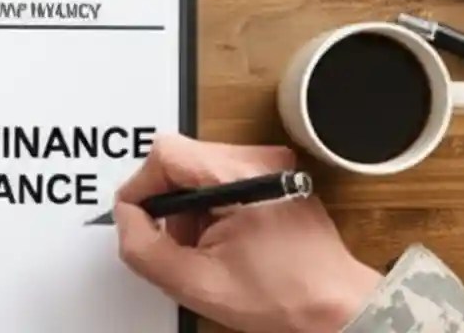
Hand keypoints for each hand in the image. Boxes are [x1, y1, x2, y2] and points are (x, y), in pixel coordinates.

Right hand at [114, 135, 380, 332]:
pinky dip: (210, 210)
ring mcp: (270, 165)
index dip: (140, 188)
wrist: (338, 309)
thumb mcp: (197, 283)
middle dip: (168, 206)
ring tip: (206, 249)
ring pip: (198, 172)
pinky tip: (224, 242)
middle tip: (178, 245)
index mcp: (240, 175)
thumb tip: (126, 218)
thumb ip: (144, 248)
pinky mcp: (275, 177)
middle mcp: (258, 159)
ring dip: (189, 210)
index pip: (165, 154)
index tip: (136, 219)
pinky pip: (221, 180)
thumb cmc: (286, 298)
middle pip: (181, 161)